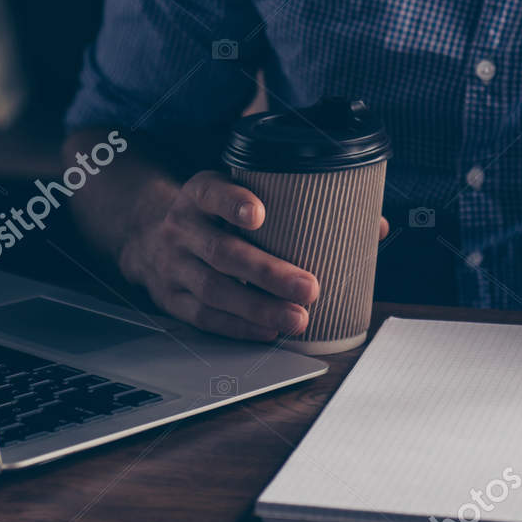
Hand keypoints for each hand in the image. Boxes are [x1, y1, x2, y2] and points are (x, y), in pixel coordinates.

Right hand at [118, 168, 386, 341]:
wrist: (146, 232)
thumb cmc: (214, 212)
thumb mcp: (239, 190)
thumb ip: (298, 203)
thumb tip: (374, 224)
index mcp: (200, 193)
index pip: (213, 193)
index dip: (233, 202)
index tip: (259, 213)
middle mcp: (182, 227)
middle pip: (223, 252)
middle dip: (267, 273)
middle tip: (309, 287)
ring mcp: (172, 265)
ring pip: (214, 290)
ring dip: (258, 308)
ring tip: (298, 319)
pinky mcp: (171, 298)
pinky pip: (204, 317)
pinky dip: (237, 327)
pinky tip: (268, 332)